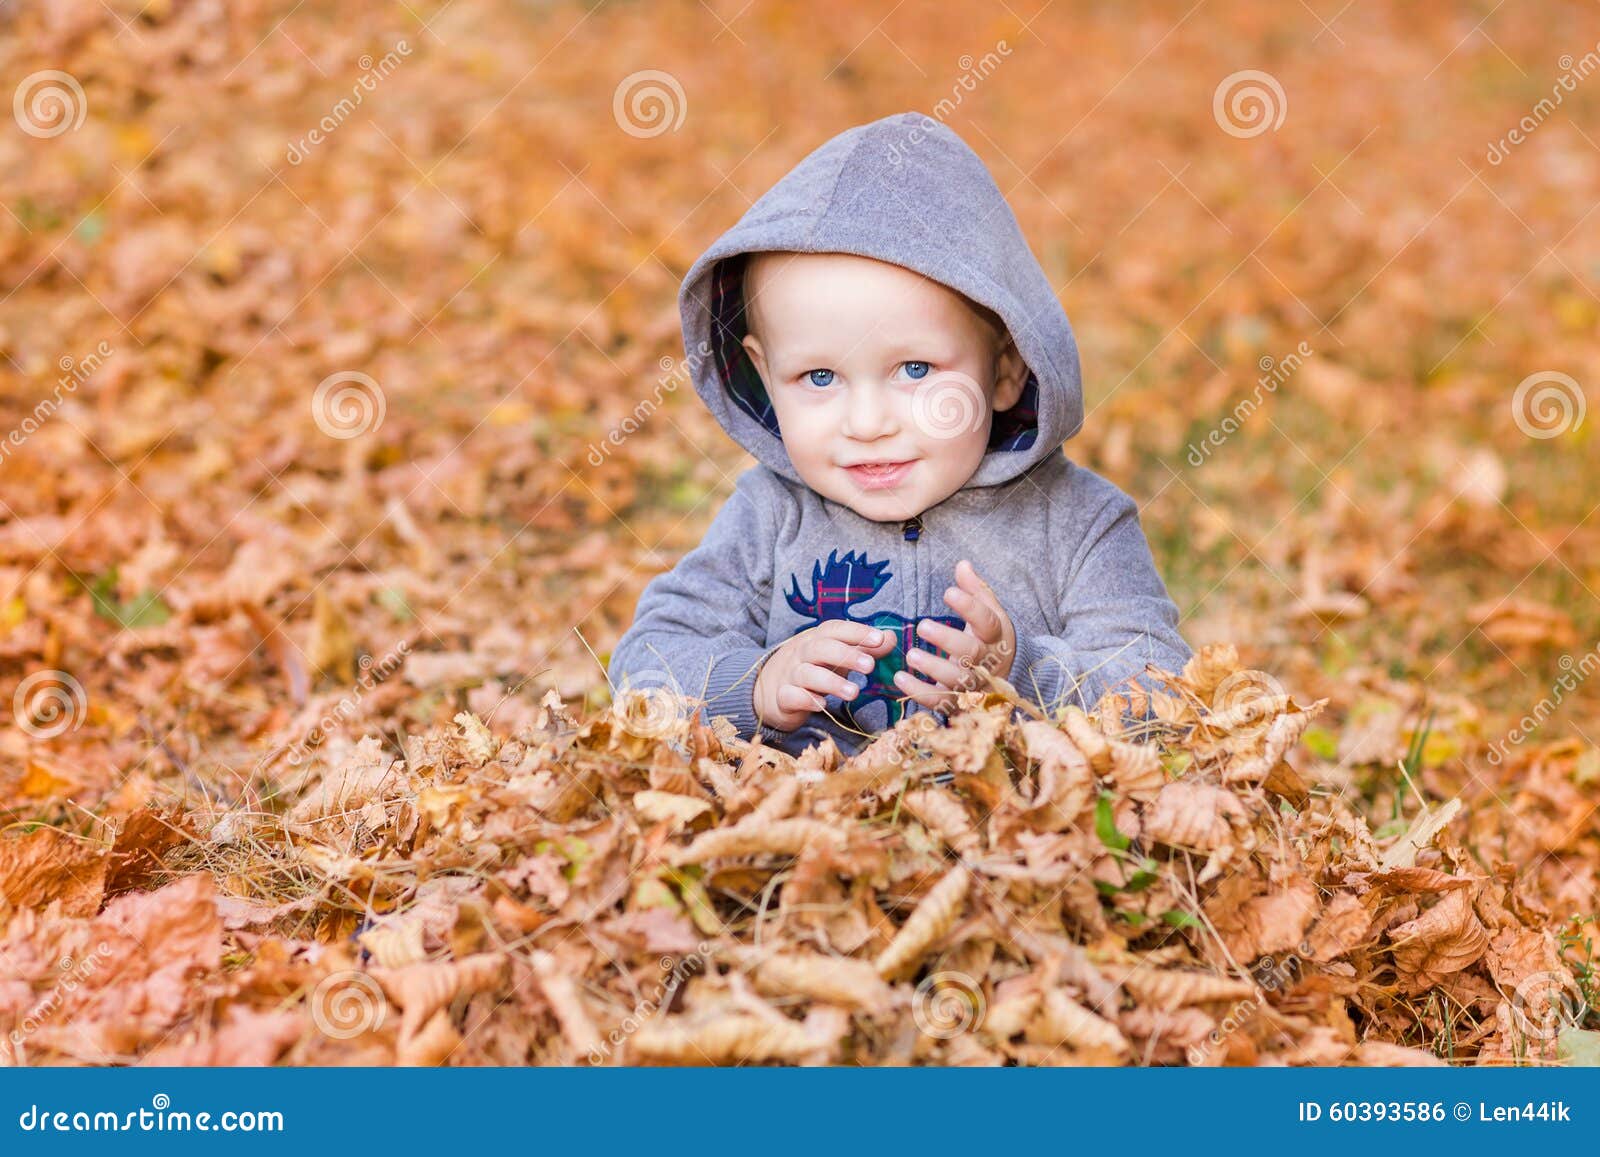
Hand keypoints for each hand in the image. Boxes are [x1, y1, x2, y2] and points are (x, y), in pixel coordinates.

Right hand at [754, 620, 895, 730]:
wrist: (771, 687)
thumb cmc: (814, 667)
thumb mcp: (838, 655)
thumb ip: (865, 648)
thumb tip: (891, 638)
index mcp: (817, 639)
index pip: (835, 629)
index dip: (856, 632)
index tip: (879, 639)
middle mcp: (802, 653)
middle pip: (821, 648)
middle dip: (846, 655)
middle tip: (870, 666)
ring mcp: (791, 675)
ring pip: (807, 674)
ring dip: (831, 682)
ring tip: (854, 692)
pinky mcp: (783, 697)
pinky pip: (791, 696)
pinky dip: (805, 699)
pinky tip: (822, 705)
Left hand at [894, 559, 1015, 710]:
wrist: (1005, 677)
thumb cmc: (990, 638)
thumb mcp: (990, 612)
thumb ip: (975, 590)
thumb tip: (962, 564)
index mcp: (995, 635)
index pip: (987, 621)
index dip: (969, 607)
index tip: (948, 592)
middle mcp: (987, 661)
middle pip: (971, 653)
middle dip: (947, 640)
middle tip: (922, 626)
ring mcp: (974, 684)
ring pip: (956, 680)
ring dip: (933, 668)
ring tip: (910, 655)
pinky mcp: (958, 702)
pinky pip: (940, 701)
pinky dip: (919, 693)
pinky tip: (899, 678)